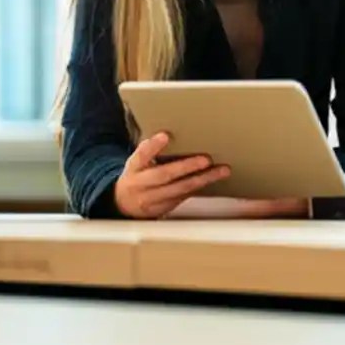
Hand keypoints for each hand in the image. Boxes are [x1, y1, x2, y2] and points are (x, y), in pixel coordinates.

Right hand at [113, 132, 230, 218]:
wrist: (123, 204)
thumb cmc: (136, 175)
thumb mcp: (137, 162)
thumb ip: (150, 151)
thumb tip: (170, 134)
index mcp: (133, 167)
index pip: (141, 155)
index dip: (152, 146)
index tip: (165, 135)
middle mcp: (140, 184)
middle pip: (164, 175)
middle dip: (187, 167)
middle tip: (206, 159)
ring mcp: (152, 200)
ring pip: (180, 190)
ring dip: (202, 180)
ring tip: (221, 171)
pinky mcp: (163, 210)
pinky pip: (184, 197)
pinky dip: (199, 187)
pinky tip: (212, 179)